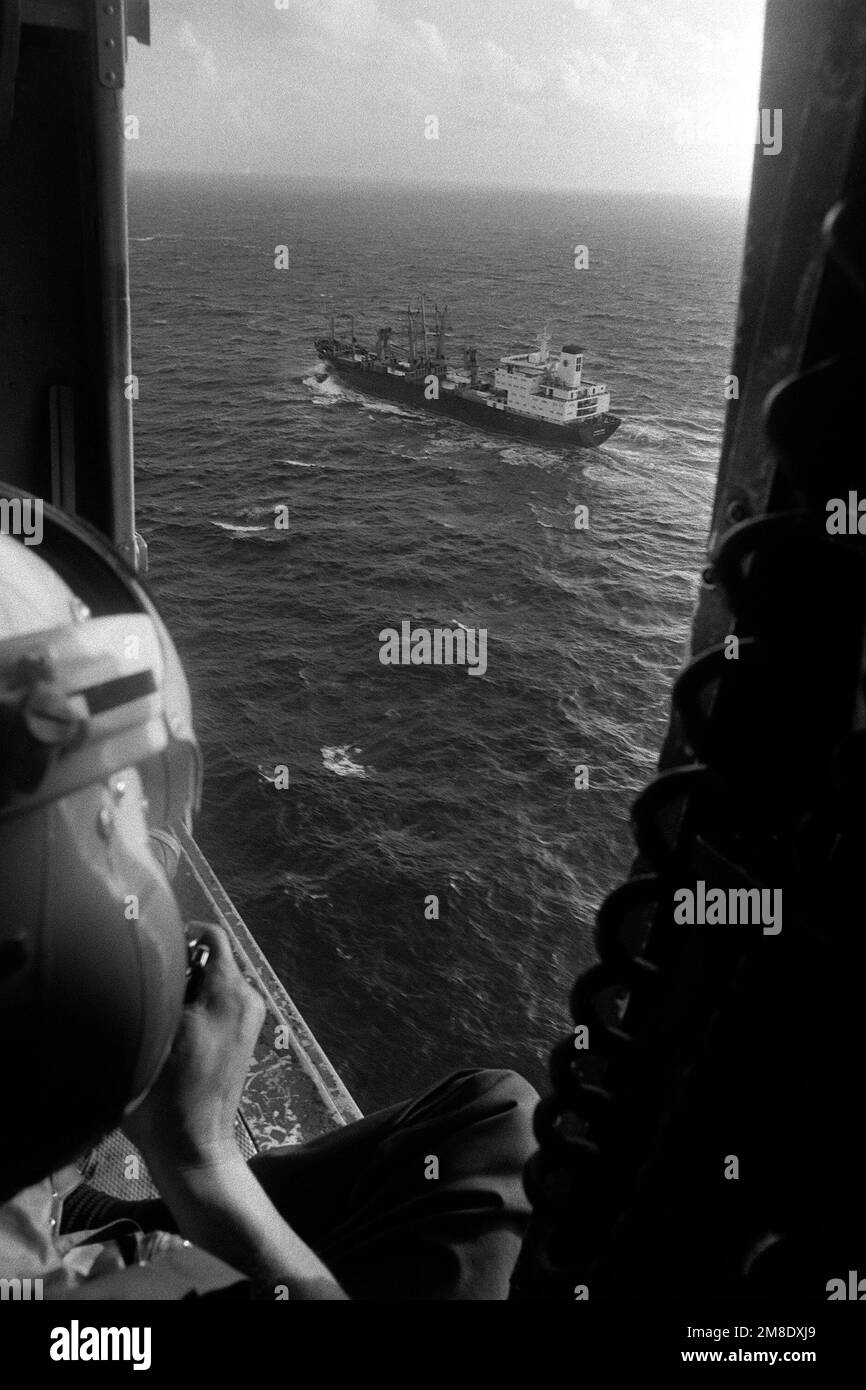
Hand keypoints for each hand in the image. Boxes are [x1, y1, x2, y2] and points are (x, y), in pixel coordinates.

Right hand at [122, 923, 265, 1174]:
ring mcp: (250, 1016)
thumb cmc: (166, 1098)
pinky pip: (222, 998)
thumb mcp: (152, 1036)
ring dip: (189, 985)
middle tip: (152, 987)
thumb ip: (157, 990)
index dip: (179, 938)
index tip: (152, 954)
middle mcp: (247, 998)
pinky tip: (176, 1028)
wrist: (193, 1147)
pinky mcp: (247, 1033)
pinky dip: (200, 1002)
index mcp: (227, 993)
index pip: (210, 936)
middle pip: (214, 955)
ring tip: (161, 1011)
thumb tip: (151, 957)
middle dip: (183, 964)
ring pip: (217, 977)